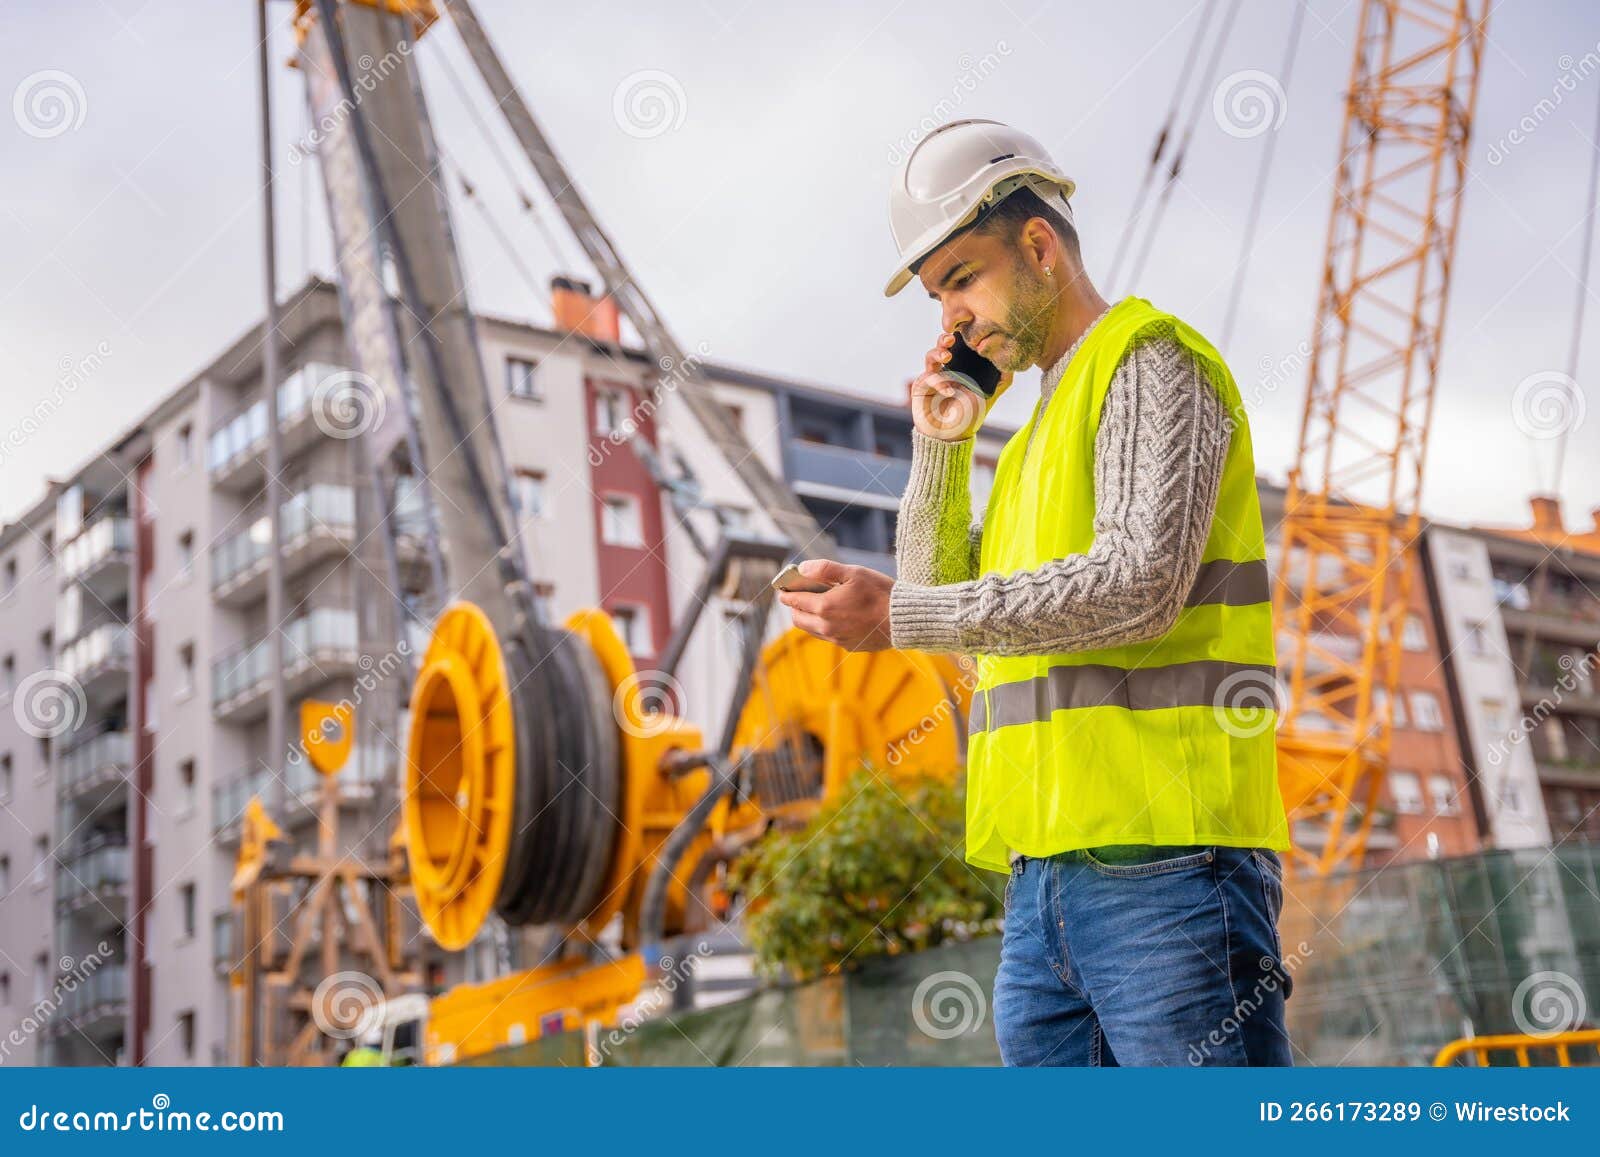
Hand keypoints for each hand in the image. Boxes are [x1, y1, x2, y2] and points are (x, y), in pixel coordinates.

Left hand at [774, 559, 894, 651]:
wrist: (903, 619)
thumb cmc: (880, 593)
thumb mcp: (853, 573)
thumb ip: (825, 569)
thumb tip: (803, 568)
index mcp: (825, 607)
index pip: (795, 601)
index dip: (786, 594)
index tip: (782, 589)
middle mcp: (827, 626)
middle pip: (798, 619)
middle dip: (794, 608)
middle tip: (795, 597)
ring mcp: (837, 638)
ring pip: (811, 630)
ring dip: (807, 618)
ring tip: (813, 606)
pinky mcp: (848, 645)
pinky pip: (827, 636)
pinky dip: (823, 626)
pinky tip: (834, 617)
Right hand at [910, 332, 1012, 441]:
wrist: (952, 435)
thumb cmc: (970, 416)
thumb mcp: (990, 394)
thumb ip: (1001, 378)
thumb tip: (1011, 361)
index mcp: (961, 368)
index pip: (959, 347)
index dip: (961, 337)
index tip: (968, 332)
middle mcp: (946, 370)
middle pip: (942, 346)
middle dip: (945, 338)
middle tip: (952, 338)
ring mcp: (933, 377)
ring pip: (930, 356)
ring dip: (937, 353)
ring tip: (947, 356)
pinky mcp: (921, 387)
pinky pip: (928, 377)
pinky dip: (938, 382)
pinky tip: (949, 391)